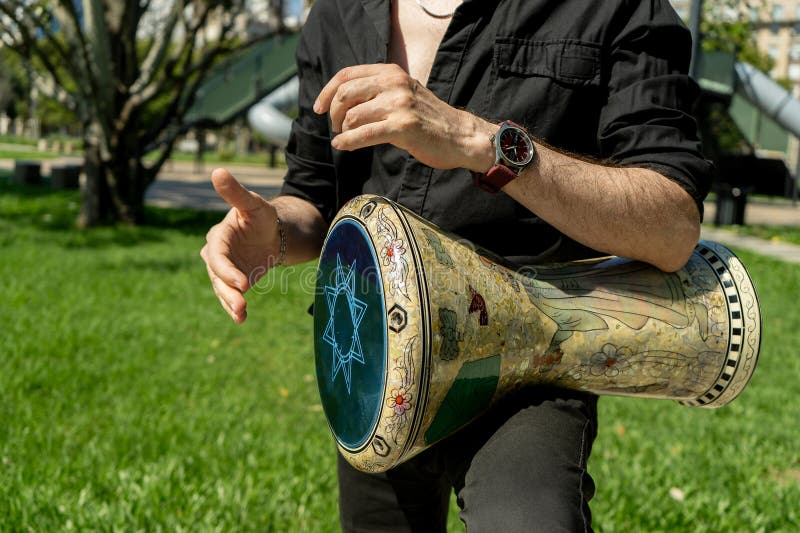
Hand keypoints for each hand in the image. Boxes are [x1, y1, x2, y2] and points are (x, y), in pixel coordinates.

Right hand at [200, 168, 279, 322]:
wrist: (273, 233)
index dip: (227, 270)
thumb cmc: (261, 216)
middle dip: (228, 291)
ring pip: (222, 289)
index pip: (217, 256)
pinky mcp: (234, 282)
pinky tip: (241, 319)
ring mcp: (224, 271)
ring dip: (230, 302)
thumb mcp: (253, 204)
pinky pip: (230, 296)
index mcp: (218, 237)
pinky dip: (234, 308)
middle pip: (217, 276)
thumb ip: (236, 193)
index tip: (243, 283)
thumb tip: (218, 172)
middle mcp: (216, 256)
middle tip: (242, 304)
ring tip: (241, 314)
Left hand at [314, 63, 493, 171]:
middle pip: (345, 93)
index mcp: (391, 72)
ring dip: (342, 130)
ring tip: (344, 137)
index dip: (327, 91)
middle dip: (334, 113)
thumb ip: (377, 91)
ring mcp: (399, 104)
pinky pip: (364, 134)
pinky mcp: (403, 127)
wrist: (460, 136)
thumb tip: (341, 102)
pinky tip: (342, 145)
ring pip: (353, 115)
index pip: (347, 74)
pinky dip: (348, 141)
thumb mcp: (403, 94)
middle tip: (336, 126)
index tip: (318, 107)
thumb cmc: (428, 119)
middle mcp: (394, 83)